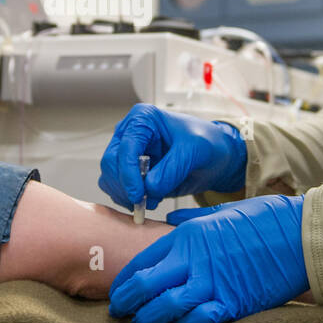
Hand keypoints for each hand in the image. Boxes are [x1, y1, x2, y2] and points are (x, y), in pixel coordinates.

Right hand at [97, 104, 246, 213]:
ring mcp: (126, 152)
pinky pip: (116, 187)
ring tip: (151, 202)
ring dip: (125, 195)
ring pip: (110, 177)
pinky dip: (127, 199)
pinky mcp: (128, 170)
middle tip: (143, 203)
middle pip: (111, 163)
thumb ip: (173, 168)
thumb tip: (150, 187)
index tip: (139, 195)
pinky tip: (147, 201)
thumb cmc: (206, 143)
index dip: (128, 174)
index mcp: (142, 118)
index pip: (125, 148)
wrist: (213, 156)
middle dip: (125, 186)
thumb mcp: (195, 151)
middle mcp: (129, 133)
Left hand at [107, 194, 308, 322]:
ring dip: (150, 319)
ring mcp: (212, 284)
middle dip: (127, 302)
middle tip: (120, 313)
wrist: (302, 236)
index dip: (125, 280)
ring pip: (166, 308)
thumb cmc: (265, 219)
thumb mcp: (222, 211)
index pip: (142, 261)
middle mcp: (194, 260)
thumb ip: (192, 218)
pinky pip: (198, 321)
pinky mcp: (233, 304)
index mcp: (188, 235)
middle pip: (146, 286)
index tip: (118, 291)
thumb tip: (172, 218)